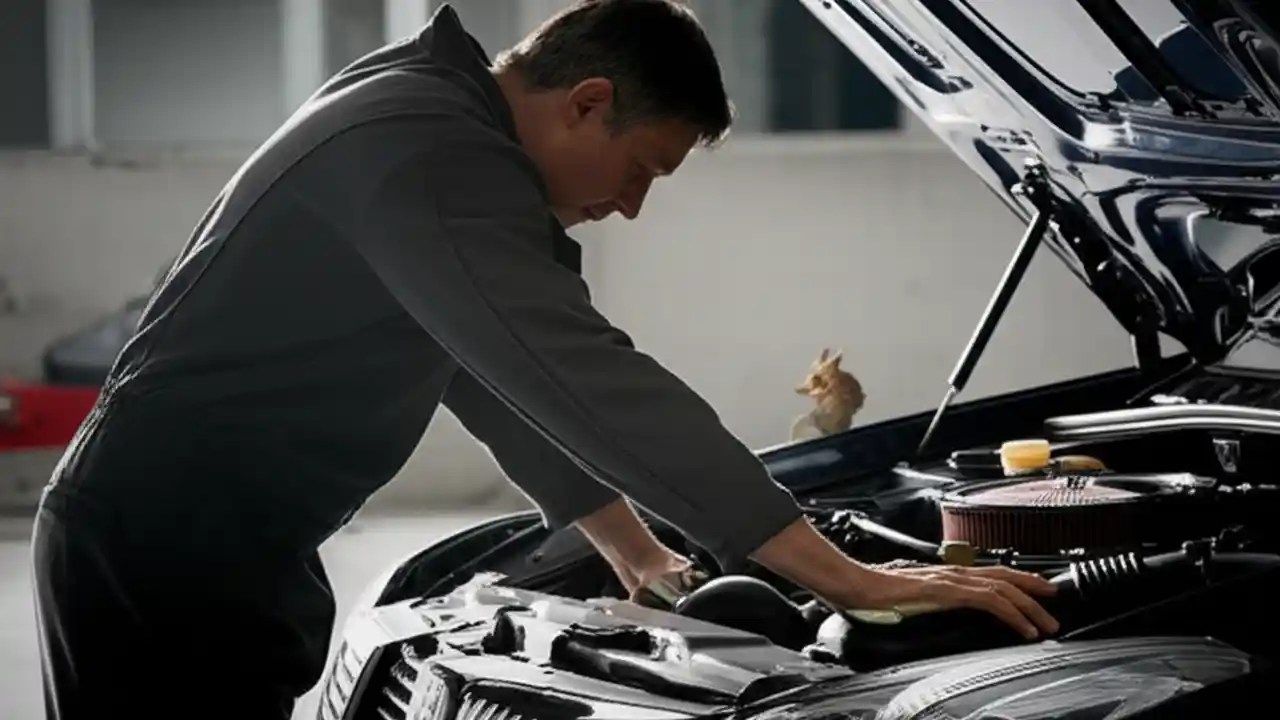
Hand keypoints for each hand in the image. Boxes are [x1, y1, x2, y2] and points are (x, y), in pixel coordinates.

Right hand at [850, 564, 1059, 639]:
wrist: (853, 586)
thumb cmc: (872, 594)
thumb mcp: (908, 600)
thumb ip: (926, 603)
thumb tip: (934, 611)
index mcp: (944, 575)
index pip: (989, 574)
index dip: (1017, 581)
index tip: (1037, 594)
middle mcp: (952, 573)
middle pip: (1004, 576)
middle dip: (1033, 590)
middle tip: (1054, 607)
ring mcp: (950, 580)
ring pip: (1003, 587)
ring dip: (1030, 606)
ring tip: (1046, 624)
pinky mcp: (947, 592)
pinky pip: (989, 601)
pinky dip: (1012, 613)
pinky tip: (1024, 628)